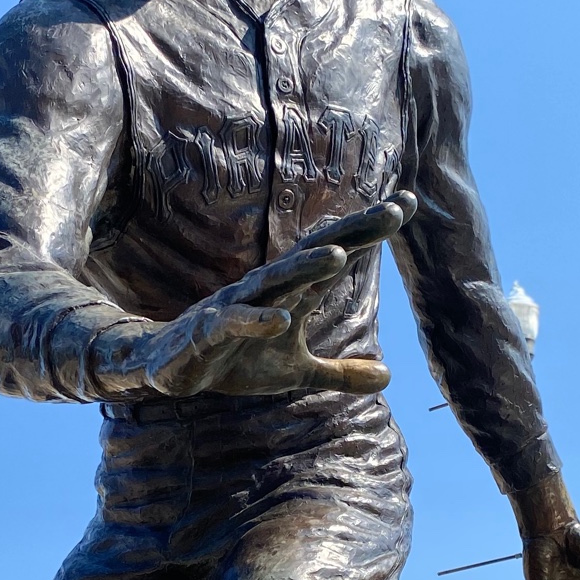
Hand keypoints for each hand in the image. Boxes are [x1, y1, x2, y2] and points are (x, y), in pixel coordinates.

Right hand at [93, 195, 415, 398]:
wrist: (171, 368)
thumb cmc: (236, 360)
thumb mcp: (296, 373)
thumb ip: (340, 373)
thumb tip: (388, 376)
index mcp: (293, 293)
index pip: (338, 253)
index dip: (370, 232)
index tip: (408, 204)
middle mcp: (270, 289)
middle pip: (316, 253)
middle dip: (353, 233)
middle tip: (391, 211)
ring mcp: (239, 305)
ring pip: (277, 281)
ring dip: (306, 268)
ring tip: (339, 255)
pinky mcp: (211, 330)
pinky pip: (237, 322)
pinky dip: (259, 321)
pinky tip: (284, 320)